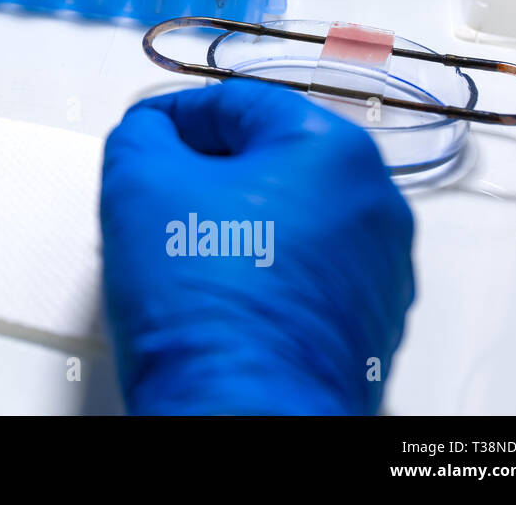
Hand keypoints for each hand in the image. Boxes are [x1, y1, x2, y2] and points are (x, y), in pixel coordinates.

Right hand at [100, 80, 414, 414]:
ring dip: (232, 223)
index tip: (144, 134)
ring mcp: (378, 271)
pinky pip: (304, 274)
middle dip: (206, 172)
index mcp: (333, 151)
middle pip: (271, 159)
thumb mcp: (137, 183)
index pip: (239, 102)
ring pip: (288, 218)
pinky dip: (259, 272)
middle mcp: (374, 205)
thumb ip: (141, 133)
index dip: (175, 114)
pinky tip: (213, 297)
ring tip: (178, 255)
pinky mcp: (367, 325)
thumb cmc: (207, 310)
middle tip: (154, 196)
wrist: (243, 413)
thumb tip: (151, 134)